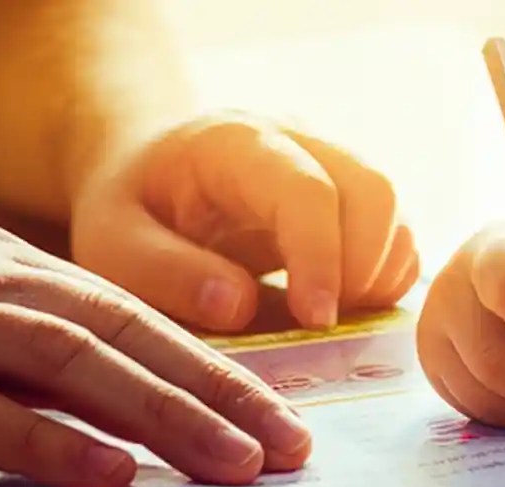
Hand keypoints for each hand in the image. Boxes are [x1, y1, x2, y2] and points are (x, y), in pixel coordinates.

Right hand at [0, 224, 310, 486]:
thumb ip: (16, 350)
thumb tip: (110, 406)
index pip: (124, 313)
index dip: (206, 364)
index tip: (273, 414)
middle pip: (115, 333)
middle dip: (211, 390)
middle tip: (284, 444)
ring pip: (62, 363)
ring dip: (157, 414)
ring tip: (230, 462)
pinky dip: (44, 441)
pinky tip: (109, 471)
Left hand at [69, 112, 419, 330]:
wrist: (144, 176)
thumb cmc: (127, 213)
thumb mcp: (111, 245)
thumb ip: (165, 273)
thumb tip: (240, 306)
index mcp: (233, 143)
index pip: (304, 189)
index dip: (320, 257)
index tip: (316, 320)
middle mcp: (296, 140)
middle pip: (372, 188)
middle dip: (363, 267)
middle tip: (321, 327)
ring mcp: (329, 165)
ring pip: (393, 210)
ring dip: (379, 275)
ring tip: (328, 322)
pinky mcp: (347, 200)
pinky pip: (394, 234)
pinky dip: (386, 278)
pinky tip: (342, 312)